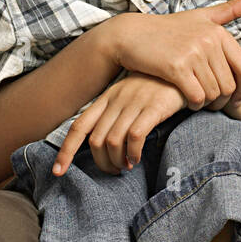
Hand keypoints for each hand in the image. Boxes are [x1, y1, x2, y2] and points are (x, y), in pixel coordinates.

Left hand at [53, 72, 185, 175]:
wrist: (182, 71)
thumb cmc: (156, 88)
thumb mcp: (130, 96)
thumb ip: (115, 114)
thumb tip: (103, 144)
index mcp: (106, 98)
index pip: (78, 126)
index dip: (66, 151)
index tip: (58, 171)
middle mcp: (116, 100)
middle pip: (95, 140)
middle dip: (101, 163)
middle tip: (114, 171)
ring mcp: (134, 103)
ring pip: (113, 141)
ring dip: (117, 161)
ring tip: (127, 165)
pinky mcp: (153, 108)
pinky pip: (135, 137)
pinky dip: (133, 153)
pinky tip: (137, 157)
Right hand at [105, 0, 240, 110]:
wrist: (131, 35)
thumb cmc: (168, 29)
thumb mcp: (201, 16)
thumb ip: (230, 9)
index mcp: (219, 31)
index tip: (234, 98)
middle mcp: (209, 41)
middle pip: (229, 86)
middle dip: (223, 100)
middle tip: (212, 103)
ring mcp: (193, 54)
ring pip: (214, 93)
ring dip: (208, 103)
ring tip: (200, 100)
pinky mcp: (176, 67)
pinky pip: (197, 96)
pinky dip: (195, 104)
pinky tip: (189, 101)